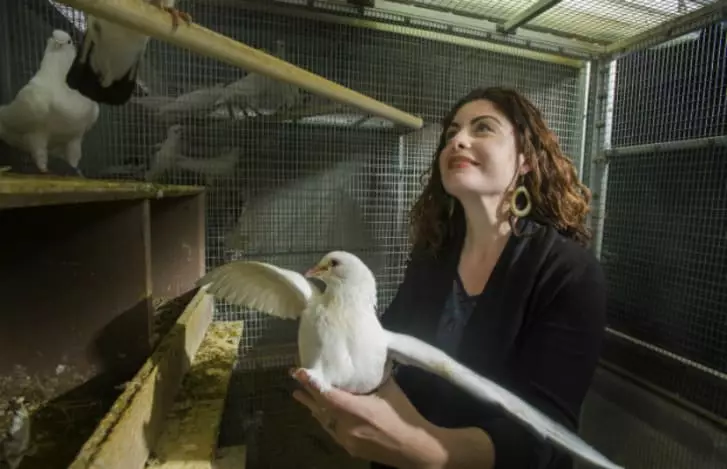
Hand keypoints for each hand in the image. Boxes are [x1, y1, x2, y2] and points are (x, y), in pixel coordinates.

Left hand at [290, 368, 446, 468]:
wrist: (414, 448)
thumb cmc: (404, 415)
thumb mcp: (390, 390)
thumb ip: (375, 376)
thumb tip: (367, 359)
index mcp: (357, 410)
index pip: (327, 395)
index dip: (311, 383)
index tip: (298, 372)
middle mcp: (347, 426)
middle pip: (321, 408)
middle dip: (307, 393)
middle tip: (295, 380)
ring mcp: (346, 440)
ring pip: (324, 421)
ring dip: (313, 407)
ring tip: (299, 396)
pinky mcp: (349, 448)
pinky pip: (332, 431)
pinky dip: (324, 419)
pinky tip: (320, 414)